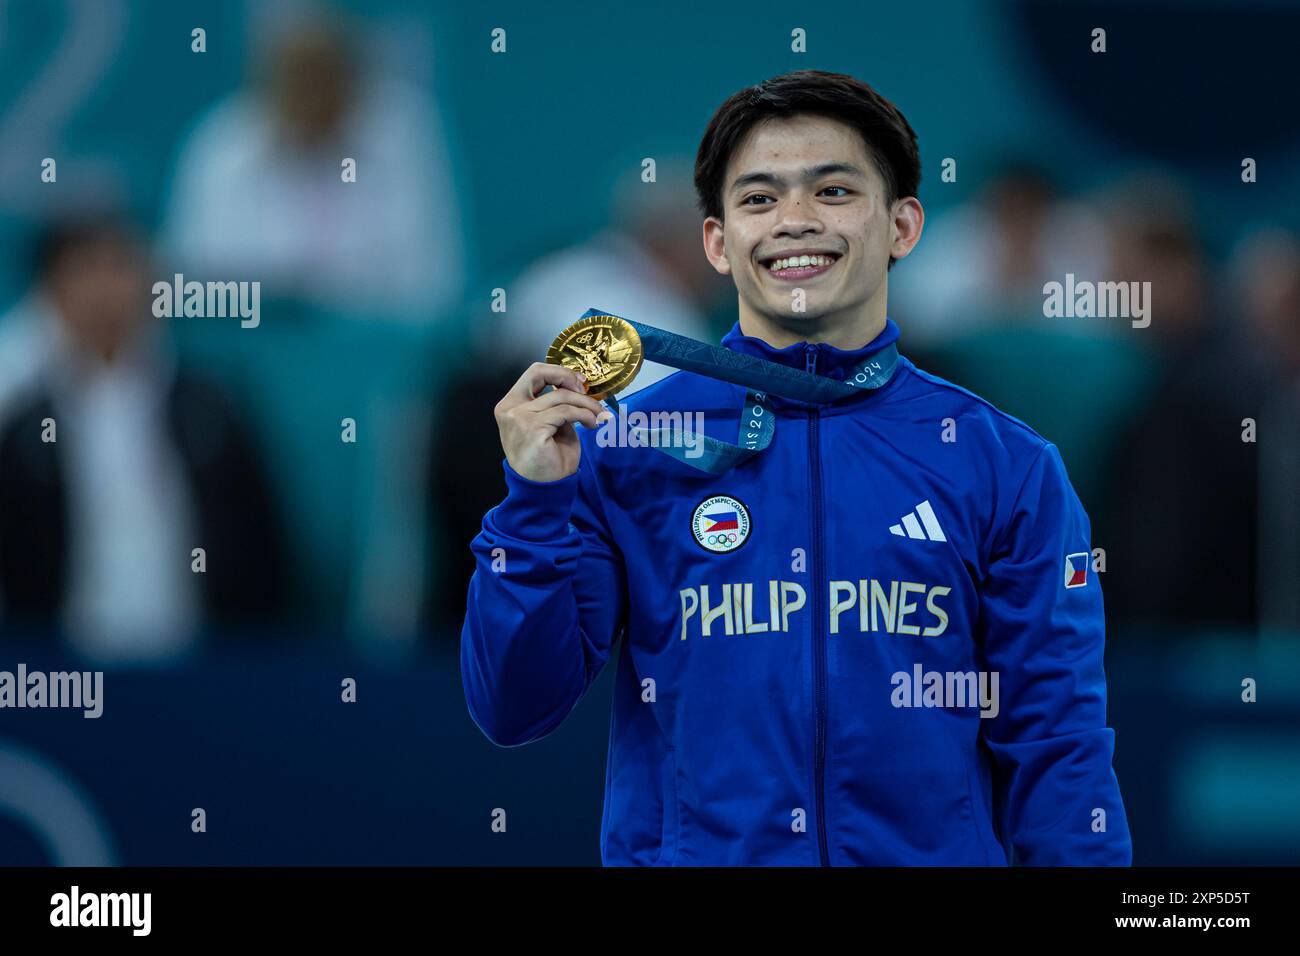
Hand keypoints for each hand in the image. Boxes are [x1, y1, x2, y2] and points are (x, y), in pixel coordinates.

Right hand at [494, 362, 610, 482]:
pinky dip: (584, 415)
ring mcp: (518, 418)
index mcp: (510, 405)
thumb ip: (555, 404)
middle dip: (567, 377)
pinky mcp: (533, 429)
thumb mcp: (550, 423)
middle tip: (587, 390)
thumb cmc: (547, 458)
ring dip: (586, 404)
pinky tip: (592, 424)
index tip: (579, 382)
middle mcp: (510, 409)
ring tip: (598, 416)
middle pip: (540, 374)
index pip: (533, 374)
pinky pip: (566, 412)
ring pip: (560, 396)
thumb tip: (576, 385)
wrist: (543, 489)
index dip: (558, 372)